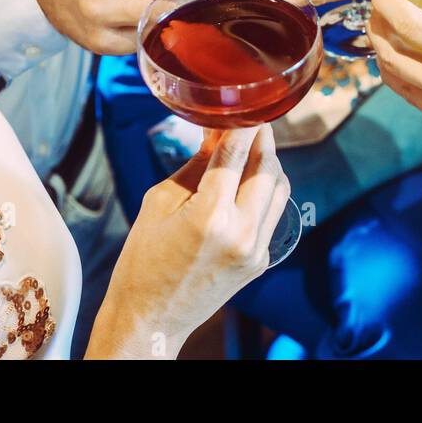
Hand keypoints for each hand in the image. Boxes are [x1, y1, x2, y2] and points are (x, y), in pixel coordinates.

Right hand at [87, 125, 289, 358]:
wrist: (151, 320)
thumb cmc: (142, 261)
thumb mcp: (159, 202)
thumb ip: (197, 165)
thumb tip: (218, 131)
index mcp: (210, 216)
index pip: (237, 153)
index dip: (244, 123)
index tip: (246, 102)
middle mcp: (241, 233)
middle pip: (267, 168)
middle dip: (261, 139)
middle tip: (251, 119)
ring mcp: (256, 250)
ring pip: (279, 189)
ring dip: (269, 163)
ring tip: (252, 146)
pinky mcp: (261, 261)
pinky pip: (272, 214)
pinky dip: (265, 191)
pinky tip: (249, 180)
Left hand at [366, 0, 421, 143]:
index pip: (411, 27)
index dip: (385, 2)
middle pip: (393, 59)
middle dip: (375, 29)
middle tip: (375, 7)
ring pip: (400, 86)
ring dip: (385, 57)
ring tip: (384, 34)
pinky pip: (421, 104)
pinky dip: (407, 80)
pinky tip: (409, 64)